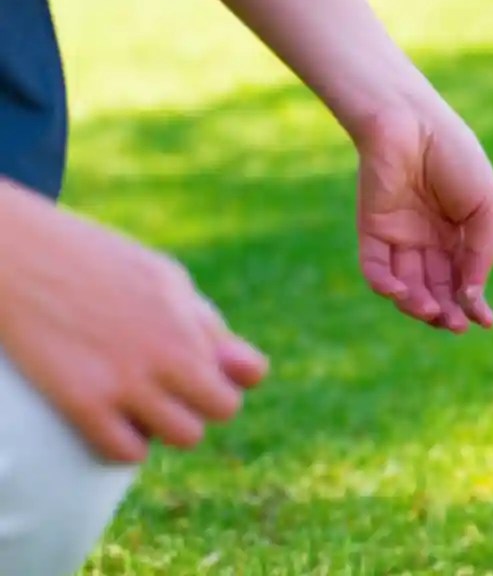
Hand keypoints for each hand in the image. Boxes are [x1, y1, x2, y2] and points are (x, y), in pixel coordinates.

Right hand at [0, 182, 268, 462]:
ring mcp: (126, 382)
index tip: (203, 363)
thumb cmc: (94, 262)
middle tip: (171, 384)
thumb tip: (252, 376)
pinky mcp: (82, 403)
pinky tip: (110, 417)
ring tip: (142, 401)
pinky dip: (126, 443)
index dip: (229, 372)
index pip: (250, 374)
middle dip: (205, 399)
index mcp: (190, 320)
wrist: (18, 257)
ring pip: (186, 437)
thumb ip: (207, 326)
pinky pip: (127, 453)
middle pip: (224, 409)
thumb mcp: (164, 278)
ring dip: (170, 424)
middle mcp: (167, 355)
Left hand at [351, 88, 492, 332]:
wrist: (412, 123)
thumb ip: (481, 252)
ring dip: (420, 306)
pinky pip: (377, 270)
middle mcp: (429, 240)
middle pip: (437, 289)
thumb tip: (473, 297)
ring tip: (433, 312)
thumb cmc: (456, 158)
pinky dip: (387, 287)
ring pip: (408, 286)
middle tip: (455, 326)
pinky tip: (402, 293)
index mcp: (460, 233)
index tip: (485, 322)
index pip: (466, 278)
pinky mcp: (372, 232)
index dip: (474, 303)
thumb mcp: (485, 208)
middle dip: (447, 311)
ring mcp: (400, 238)